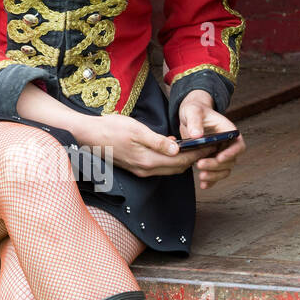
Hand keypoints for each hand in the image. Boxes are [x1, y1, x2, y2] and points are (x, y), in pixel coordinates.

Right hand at [79, 111, 204, 177]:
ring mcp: (141, 170)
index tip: (210, 144)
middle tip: (209, 145)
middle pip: (179, 168)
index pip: (181, 160)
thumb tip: (177, 150)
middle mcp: (146, 169)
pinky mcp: (137, 168)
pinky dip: (172, 161)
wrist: (88, 135)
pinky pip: (161, 167)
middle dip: (195, 158)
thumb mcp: (136, 130)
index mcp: (148, 160)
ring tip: (197, 147)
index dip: (198, 153)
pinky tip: (175, 149)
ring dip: (184, 160)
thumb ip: (157, 141)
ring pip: (171, 169)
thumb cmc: (111, 128)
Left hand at [177, 92, 245, 192]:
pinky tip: (203, 185)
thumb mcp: (192, 111)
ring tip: (201, 177)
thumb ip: (194, 121)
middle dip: (217, 165)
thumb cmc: (194, 110)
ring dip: (215, 175)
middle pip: (231, 160)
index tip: (220, 157)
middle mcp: (227, 144)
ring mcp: (221, 153)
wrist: (190, 117)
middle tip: (200, 165)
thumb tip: (197, 135)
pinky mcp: (213, 160)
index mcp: (228, 130)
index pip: (238, 144)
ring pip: (224, 169)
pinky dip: (211, 181)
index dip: (232, 152)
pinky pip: (216, 173)